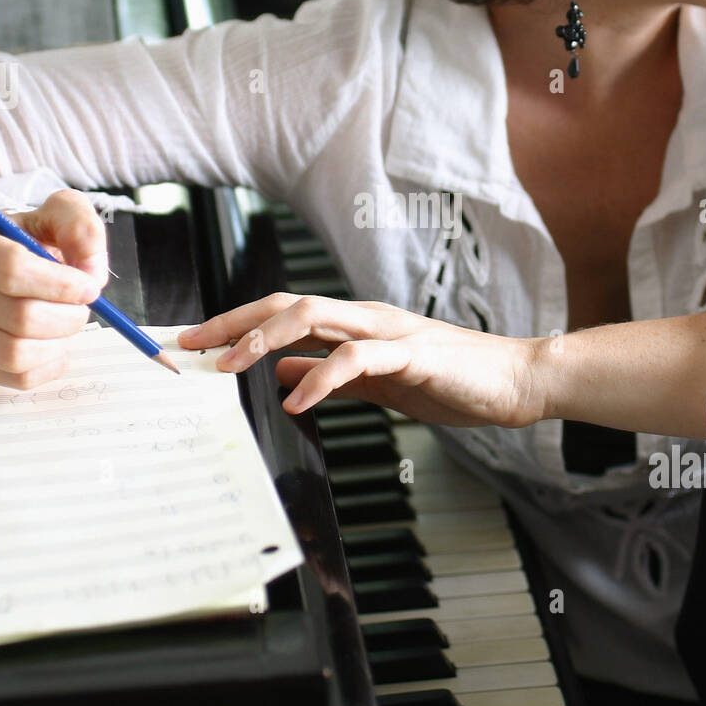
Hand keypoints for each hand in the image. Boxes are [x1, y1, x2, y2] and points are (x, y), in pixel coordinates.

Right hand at [0, 189, 107, 388]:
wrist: (9, 264)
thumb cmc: (30, 241)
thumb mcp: (56, 215)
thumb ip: (79, 226)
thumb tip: (91, 269)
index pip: (12, 269)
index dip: (61, 284)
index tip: (88, 286)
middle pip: (20, 317)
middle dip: (68, 316)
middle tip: (80, 306)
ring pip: (15, 354)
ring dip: (58, 343)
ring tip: (65, 322)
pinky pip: (17, 377)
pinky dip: (49, 364)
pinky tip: (54, 342)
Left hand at [178, 292, 545, 426]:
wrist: (513, 382)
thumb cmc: (451, 378)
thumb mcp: (375, 381)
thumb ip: (328, 373)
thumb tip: (280, 372)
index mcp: (354, 323)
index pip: (281, 313)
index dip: (234, 323)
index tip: (193, 343)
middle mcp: (365, 317)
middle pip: (285, 304)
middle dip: (233, 323)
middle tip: (192, 347)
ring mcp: (388, 331)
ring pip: (315, 315)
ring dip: (265, 338)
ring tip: (232, 366)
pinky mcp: (413, 353)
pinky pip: (358, 360)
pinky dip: (322, 378)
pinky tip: (297, 401)